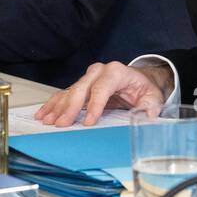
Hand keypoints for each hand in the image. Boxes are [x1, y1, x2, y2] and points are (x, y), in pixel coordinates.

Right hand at [34, 61, 170, 126]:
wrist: (138, 81)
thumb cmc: (143, 89)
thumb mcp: (153, 97)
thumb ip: (150, 106)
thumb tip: (147, 115)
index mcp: (116, 72)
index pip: (103, 88)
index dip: (95, 105)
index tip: (89, 122)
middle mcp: (99, 72)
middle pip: (82, 89)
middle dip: (70, 108)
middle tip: (62, 124)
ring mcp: (88, 78)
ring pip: (70, 92)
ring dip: (58, 107)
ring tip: (47, 120)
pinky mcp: (81, 86)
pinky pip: (64, 94)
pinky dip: (53, 104)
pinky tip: (44, 113)